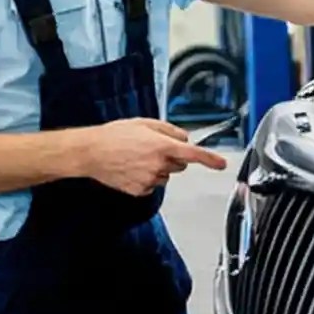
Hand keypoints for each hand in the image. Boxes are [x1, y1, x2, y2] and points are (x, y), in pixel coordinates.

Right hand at [76, 118, 227, 196]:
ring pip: (166, 175)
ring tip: (137, 157)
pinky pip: (152, 185)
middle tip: (152, 148)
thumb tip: (184, 138)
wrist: (91, 152)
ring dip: (159, 168)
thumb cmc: (115, 135)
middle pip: (180, 164)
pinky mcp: (140, 190)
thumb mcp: (144, 123)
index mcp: (162, 146)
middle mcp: (159, 165)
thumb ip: (169, 130)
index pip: (193, 154)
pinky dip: (146, 178)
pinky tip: (131, 168)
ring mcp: (150, 180)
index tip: (221, 164)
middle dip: (173, 157)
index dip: (210, 159)